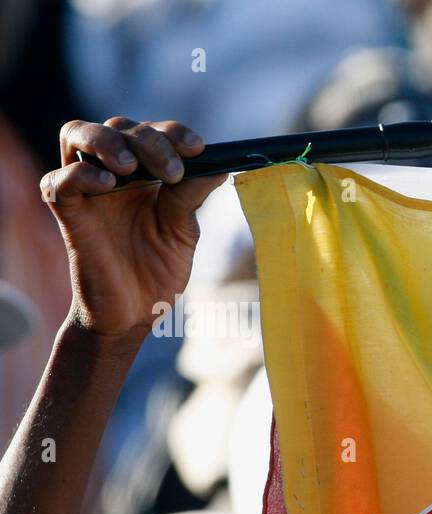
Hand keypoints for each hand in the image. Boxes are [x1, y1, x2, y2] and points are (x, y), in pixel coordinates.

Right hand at [41, 118, 227, 337]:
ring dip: (107, 141)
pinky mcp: (67, 212)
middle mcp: (113, 173)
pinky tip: (106, 183)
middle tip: (173, 171)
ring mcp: (87, 189)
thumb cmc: (157, 270)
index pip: (151, 133)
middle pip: (118, 127)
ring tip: (131, 166)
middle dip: (149, 140)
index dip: (172, 132)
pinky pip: (57, 180)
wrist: (134, 313)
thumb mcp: (183, 231)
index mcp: (145, 173)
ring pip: (76, 134)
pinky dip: (80, 173)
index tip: (198, 147)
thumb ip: (191, 196)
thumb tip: (218, 166)